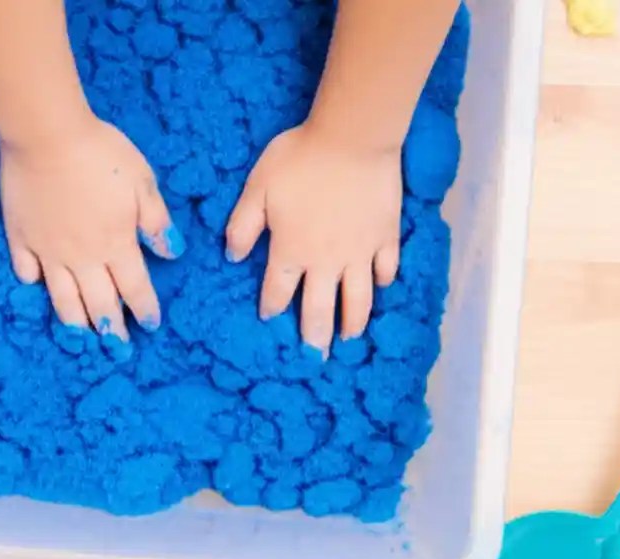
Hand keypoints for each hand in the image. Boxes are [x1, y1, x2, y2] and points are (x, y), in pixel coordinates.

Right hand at [0, 115, 181, 340]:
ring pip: (63, 299)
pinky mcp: (20, 238)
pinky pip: (26, 271)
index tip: (152, 325)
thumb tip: (172, 254)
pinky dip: (33, 284)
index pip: (135, 288)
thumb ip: (155, 221)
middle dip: (113, 330)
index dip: (145, 309)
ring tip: (84, 339)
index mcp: (116, 244)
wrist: (45, 136)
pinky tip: (36, 290)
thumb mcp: (142, 182)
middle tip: (118, 349)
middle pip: (99, 303)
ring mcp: (48, 252)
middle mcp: (83, 258)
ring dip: (76, 323)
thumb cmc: (100, 153)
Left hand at [226, 125, 401, 357]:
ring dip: (352, 322)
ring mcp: (360, 253)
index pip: (278, 292)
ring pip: (358, 300)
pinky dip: (382, 282)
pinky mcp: (387, 238)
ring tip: (349, 339)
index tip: (270, 319)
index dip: (272, 308)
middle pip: (319, 309)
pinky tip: (380, 288)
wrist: (353, 138)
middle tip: (314, 359)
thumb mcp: (257, 188)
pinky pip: (386, 268)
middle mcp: (326, 262)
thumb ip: (242, 226)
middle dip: (314, 337)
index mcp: (291, 252)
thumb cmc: (299, 159)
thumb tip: (232, 258)